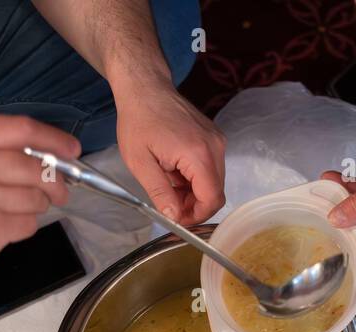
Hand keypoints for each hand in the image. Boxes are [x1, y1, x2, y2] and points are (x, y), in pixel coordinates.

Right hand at [0, 114, 76, 274]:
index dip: (55, 140)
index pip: (24, 130)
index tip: (72, 149)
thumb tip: (41, 151)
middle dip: (56, 182)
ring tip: (18, 205)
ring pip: (37, 200)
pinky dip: (24, 224)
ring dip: (37, 204)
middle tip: (58, 189)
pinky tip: (4, 222)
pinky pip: (27, 225)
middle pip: (39, 170)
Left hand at [112, 80, 225, 224]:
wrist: (145, 87)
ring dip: (193, 192)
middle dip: (193, 205)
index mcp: (198, 154)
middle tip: (168, 204)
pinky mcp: (214, 138)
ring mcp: (217, 141)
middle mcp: (214, 147)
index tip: (178, 220)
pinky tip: (174, 170)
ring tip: (168, 182)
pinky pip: (211, 169)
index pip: (212, 199)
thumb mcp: (140, 163)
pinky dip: (195, 178)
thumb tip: (173, 217)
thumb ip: (160, 193)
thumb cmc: (138, 120)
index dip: (196, 216)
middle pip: (215, 193)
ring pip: (214, 182)